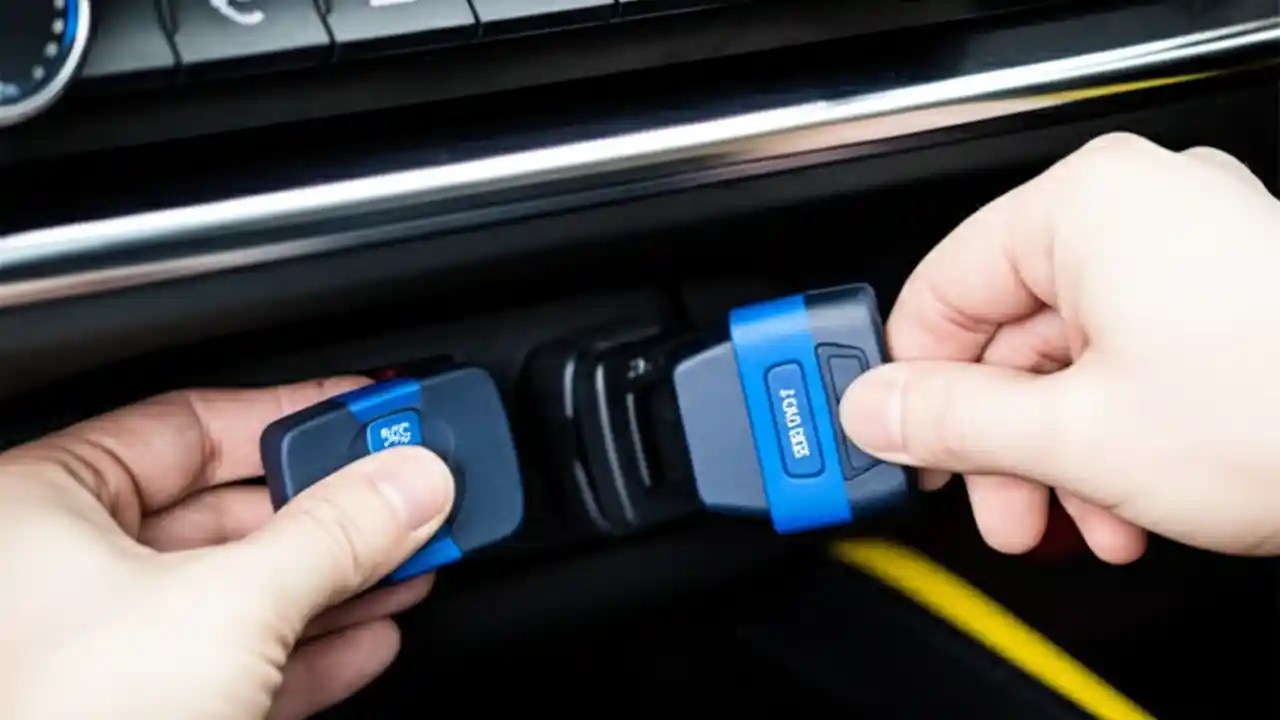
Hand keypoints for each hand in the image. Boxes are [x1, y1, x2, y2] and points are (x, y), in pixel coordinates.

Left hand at [0, 378, 454, 718]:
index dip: (293, 412)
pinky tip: (372, 633)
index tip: (373, 410)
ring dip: (337, 579)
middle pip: (228, 512)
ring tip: (413, 555)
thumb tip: (409, 480)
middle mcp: (62, 574)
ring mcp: (104, 654)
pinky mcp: (144, 716)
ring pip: (242, 592)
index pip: (191, 423)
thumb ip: (335, 533)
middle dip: (331, 508)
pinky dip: (311, 649)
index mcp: (41, 509)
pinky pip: (241, 663)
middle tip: (409, 487)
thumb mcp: (230, 607)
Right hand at [840, 132, 1279, 562]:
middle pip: (1009, 332)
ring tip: (1077, 520)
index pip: (941, 287)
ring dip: (1059, 455)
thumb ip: (951, 420)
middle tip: (995, 505)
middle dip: (999, 441)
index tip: (899, 438)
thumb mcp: (1076, 434)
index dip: (909, 377)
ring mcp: (1191, 248)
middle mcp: (1139, 208)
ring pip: (1072, 357)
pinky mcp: (1228, 293)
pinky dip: (1115, 433)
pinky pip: (1132, 357)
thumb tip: (878, 409)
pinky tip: (1127, 500)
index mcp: (1087, 205)